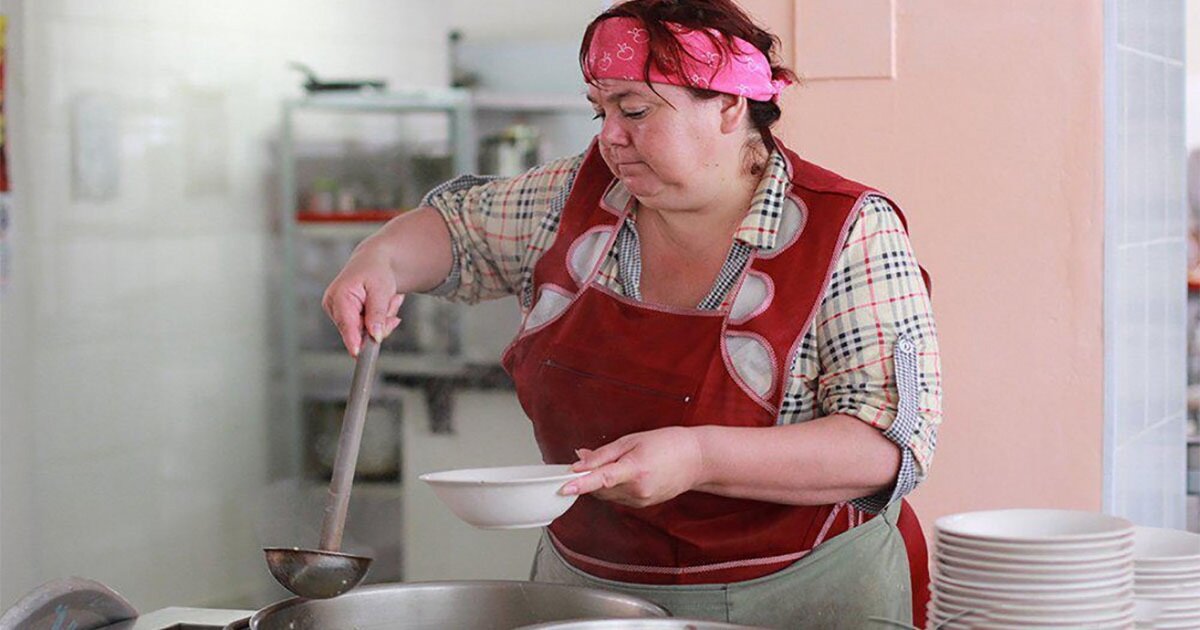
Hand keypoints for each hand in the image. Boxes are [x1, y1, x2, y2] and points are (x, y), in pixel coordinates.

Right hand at [322, 245, 403, 356]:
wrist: (374, 262)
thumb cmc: (376, 270)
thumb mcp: (382, 289)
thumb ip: (377, 313)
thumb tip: (375, 336)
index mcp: (339, 295)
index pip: (346, 323)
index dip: (352, 340)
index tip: (357, 353)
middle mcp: (333, 305)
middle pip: (357, 331)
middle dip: (379, 323)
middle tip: (391, 303)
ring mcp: (336, 312)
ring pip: (364, 332)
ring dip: (380, 319)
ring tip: (385, 299)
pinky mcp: (343, 317)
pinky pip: (364, 329)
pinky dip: (376, 320)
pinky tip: (379, 305)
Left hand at [560, 427, 706, 507]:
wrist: (696, 460)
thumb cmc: (667, 444)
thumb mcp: (632, 440)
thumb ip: (603, 453)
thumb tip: (579, 459)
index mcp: (635, 470)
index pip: (602, 479)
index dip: (581, 483)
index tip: (565, 487)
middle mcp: (638, 490)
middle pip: (599, 489)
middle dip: (586, 478)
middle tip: (580, 463)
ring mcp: (641, 501)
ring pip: (607, 495)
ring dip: (599, 483)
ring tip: (610, 464)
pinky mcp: (642, 506)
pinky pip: (617, 498)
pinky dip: (611, 488)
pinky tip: (621, 475)